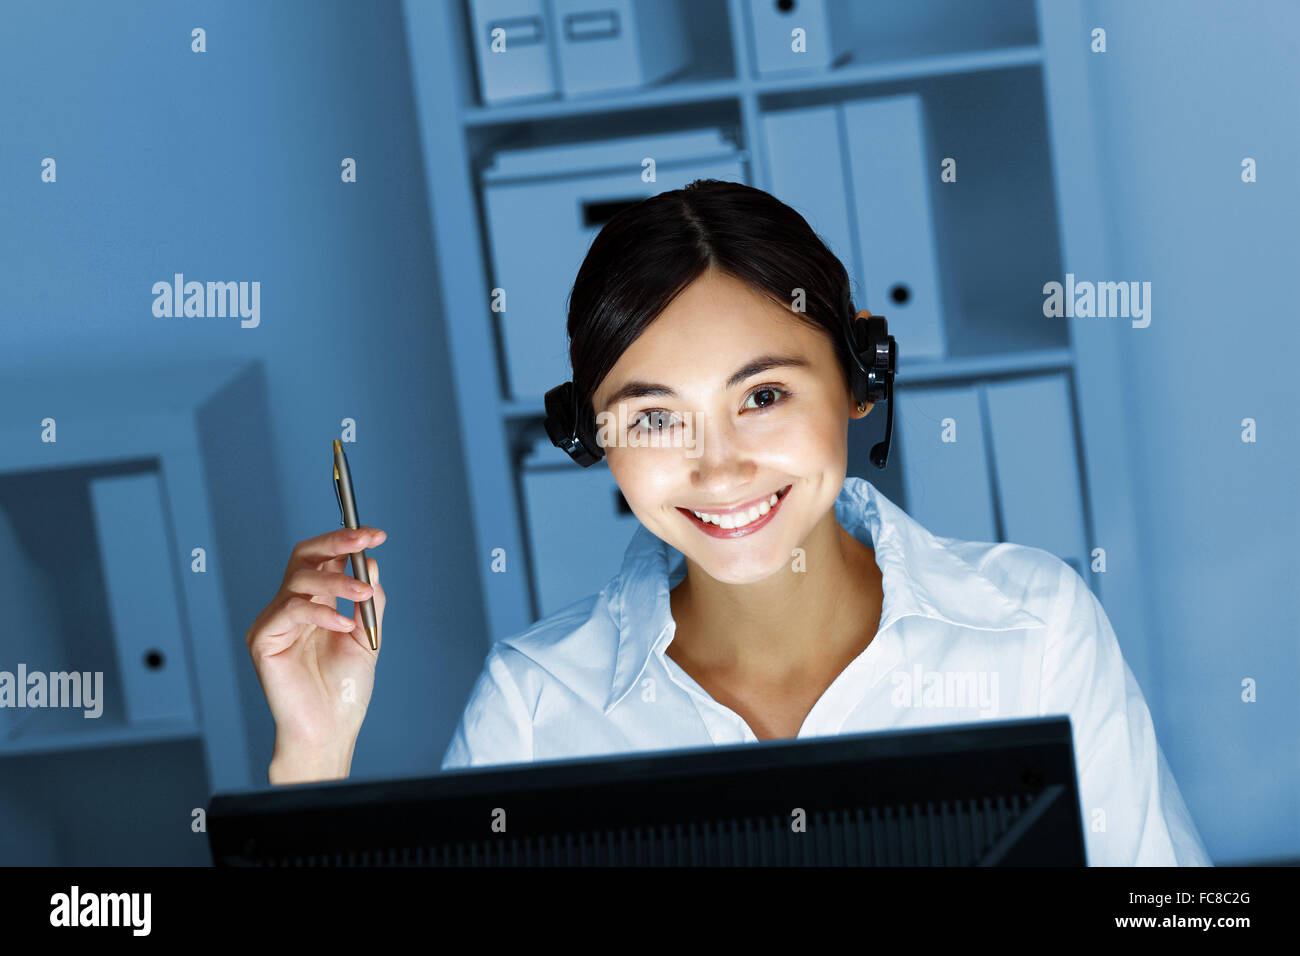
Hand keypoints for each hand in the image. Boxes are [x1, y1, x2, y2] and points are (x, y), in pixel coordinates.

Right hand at [245, 526, 387, 781]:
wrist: (330, 727)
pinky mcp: (263, 639)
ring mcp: (275, 621)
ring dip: (337, 582)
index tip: (376, 535)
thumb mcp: (368, 636)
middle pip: (304, 557)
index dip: (347, 542)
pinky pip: (290, 610)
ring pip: (299, 581)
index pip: (324, 559)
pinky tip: (343, 625)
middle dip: (336, 543)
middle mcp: (291, 606)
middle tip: (364, 540)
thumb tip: (370, 562)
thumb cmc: (346, 687)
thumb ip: (368, 600)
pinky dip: (321, 612)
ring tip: (363, 595)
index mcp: (315, 603)